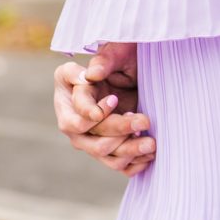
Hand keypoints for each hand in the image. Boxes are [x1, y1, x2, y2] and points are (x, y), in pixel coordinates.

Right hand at [53, 42, 154, 175]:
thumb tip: (91, 75)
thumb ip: (101, 62)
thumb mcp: (110, 53)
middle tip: (144, 120)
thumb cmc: (117, 60)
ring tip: (151, 142)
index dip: (96, 114)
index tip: (115, 99)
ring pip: (109, 158)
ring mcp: (91, 141)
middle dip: (120, 132)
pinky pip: (120, 165)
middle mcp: (75, 127)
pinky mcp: (109, 150)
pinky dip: (135, 163)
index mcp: (67, 102)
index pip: (77, 121)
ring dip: (131, 151)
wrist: (131, 75)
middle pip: (96, 143)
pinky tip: (150, 153)